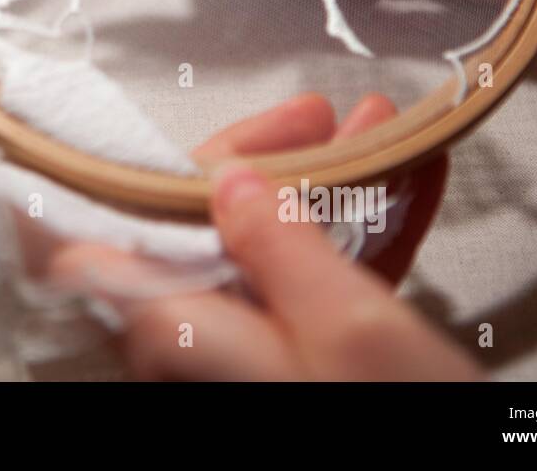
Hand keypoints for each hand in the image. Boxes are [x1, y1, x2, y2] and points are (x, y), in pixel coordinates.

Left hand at [37, 93, 481, 380]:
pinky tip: (407, 189)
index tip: (216, 123)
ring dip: (334, 186)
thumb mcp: (349, 330)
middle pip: (213, 228)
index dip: (164, 166)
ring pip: (275, 252)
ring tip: (381, 133)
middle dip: (278, 161)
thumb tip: (231, 182)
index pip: (128, 229)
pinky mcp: (300, 368)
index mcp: (180, 334)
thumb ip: (279, 247)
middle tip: (325, 114)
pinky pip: (317, 290)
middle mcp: (199, 349)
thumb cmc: (401, 422)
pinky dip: (362, 239)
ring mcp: (249, 360)